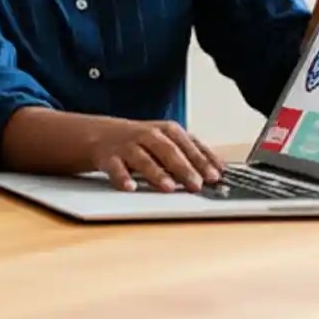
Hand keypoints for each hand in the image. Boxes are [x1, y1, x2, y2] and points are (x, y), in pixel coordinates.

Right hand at [89, 119, 223, 192]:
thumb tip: (219, 171)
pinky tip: (130, 187)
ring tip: (168, 187)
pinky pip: (115, 168)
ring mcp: (127, 146)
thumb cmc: (139, 141)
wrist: (99, 134)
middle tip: (197, 184)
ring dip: (156, 173)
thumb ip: (190, 154)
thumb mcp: (166, 141)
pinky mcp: (109, 157)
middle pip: (168, 150)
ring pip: (143, 158)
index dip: (203, 160)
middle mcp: (148, 136)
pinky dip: (122, 177)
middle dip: (184, 168)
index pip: (188, 144)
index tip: (216, 175)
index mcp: (167, 131)